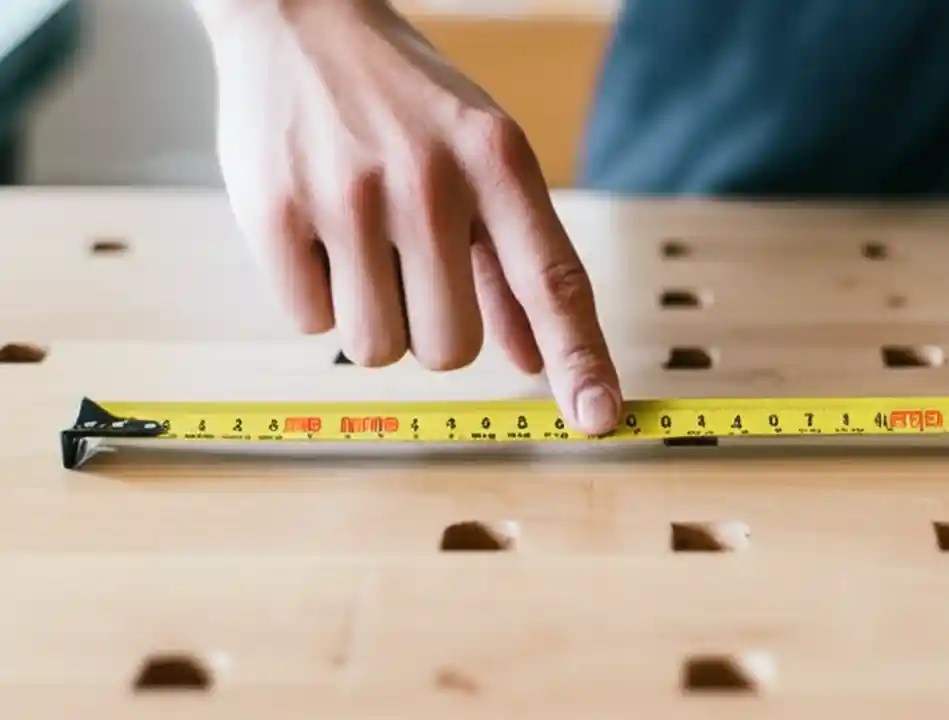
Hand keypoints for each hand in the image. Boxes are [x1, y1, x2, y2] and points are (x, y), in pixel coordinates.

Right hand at [191, 0, 620, 433]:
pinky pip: (310, 323)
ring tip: (360, 243)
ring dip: (372, 317)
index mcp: (498, 162)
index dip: (581, 358)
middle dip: (433, 329)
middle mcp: (431, 180)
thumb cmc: (405, 103)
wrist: (296, 17)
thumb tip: (535, 362)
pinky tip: (314, 231)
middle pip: (451, 349)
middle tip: (412, 266)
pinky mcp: (275, 212)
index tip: (600, 417)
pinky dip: (314, 296)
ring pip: (378, 349)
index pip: (553, 282)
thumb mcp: (480, 158)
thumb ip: (511, 263)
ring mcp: (349, 197)